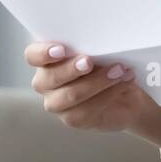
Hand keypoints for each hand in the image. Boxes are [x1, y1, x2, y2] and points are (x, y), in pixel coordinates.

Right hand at [24, 41, 153, 132]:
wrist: (127, 89)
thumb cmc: (109, 61)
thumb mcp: (100, 49)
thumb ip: (91, 45)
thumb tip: (97, 42)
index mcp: (47, 59)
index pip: (33, 55)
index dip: (43, 53)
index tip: (62, 50)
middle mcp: (46, 82)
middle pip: (49, 78)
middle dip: (72, 69)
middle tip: (90, 62)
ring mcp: (56, 103)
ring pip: (70, 95)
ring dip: (98, 81)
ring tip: (119, 71)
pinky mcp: (73, 119)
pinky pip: (86, 110)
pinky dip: (108, 94)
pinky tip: (123, 83)